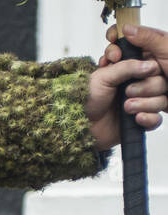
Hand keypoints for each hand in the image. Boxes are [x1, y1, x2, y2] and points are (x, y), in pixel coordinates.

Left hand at [88, 23, 167, 149]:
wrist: (78, 125)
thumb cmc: (86, 99)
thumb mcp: (103, 77)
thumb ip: (127, 67)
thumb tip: (151, 66)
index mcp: (131, 72)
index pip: (154, 66)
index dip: (149, 68)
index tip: (134, 74)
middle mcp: (140, 87)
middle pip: (161, 83)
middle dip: (147, 88)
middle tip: (127, 92)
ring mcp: (141, 104)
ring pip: (161, 101)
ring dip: (146, 103)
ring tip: (126, 107)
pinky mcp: (139, 122)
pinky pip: (156, 120)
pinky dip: (149, 119)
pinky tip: (136, 118)